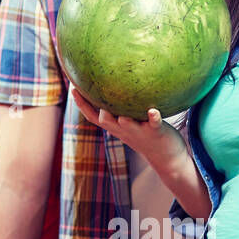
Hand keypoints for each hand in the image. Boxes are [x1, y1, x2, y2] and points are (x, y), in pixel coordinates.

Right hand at [70, 86, 186, 171]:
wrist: (166, 157)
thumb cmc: (145, 133)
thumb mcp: (127, 122)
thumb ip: (119, 107)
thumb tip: (113, 81)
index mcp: (114, 126)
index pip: (92, 116)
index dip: (81, 103)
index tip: (72, 87)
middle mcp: (123, 129)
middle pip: (105, 120)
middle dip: (100, 110)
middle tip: (94, 94)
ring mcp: (138, 131)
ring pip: (126, 123)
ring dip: (123, 116)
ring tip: (122, 104)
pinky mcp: (155, 132)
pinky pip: (153, 123)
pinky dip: (153, 117)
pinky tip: (153, 110)